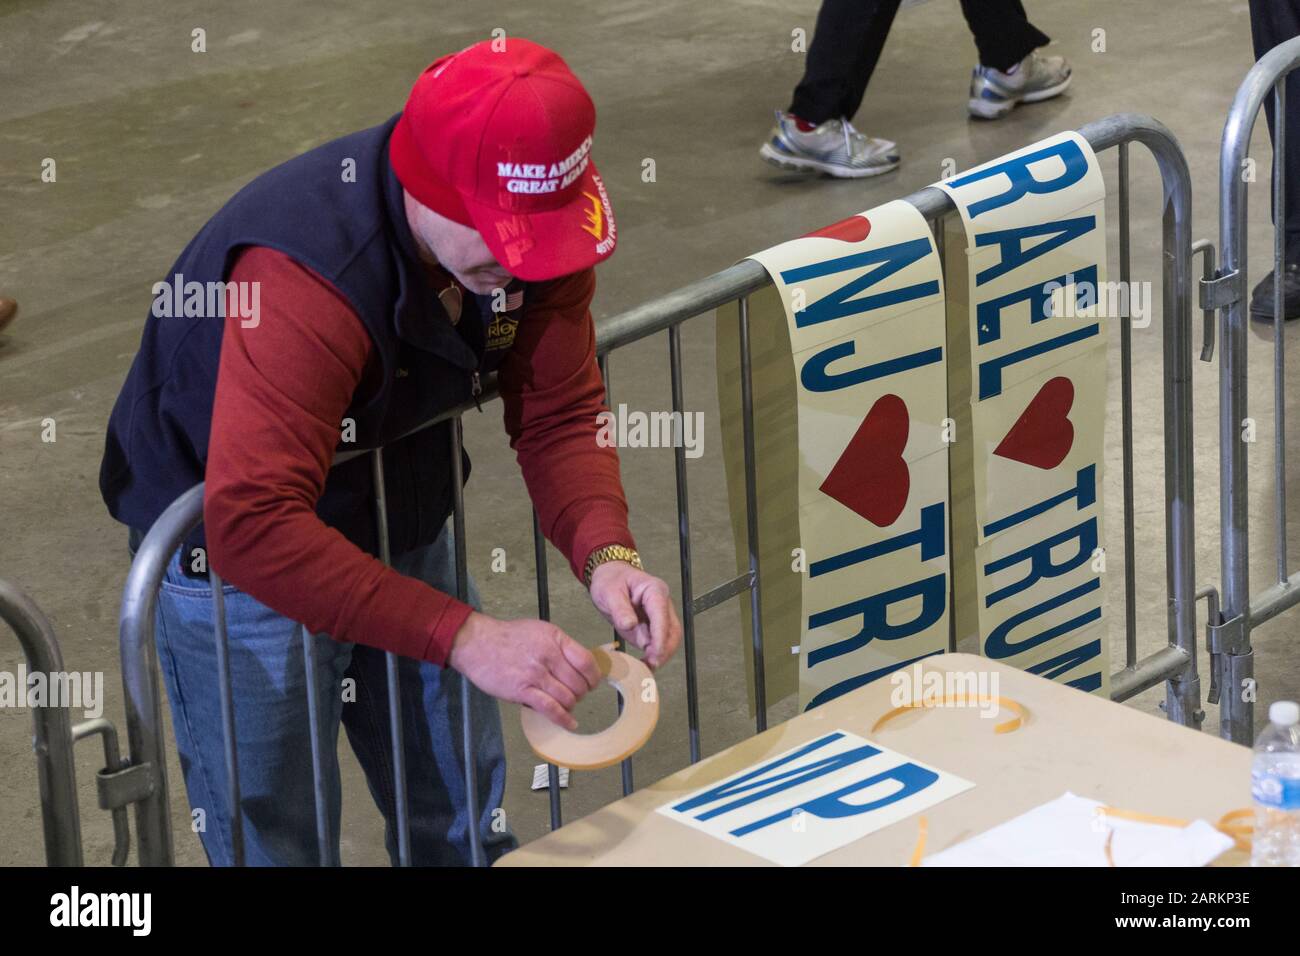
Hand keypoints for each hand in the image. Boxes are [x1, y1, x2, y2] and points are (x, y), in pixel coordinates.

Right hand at [447, 612, 599, 729]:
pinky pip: (551, 709)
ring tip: (566, 705)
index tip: (592, 683)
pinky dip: (564, 719)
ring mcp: (535, 674)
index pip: (586, 661)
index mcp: (555, 639)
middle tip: (575, 695)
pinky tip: (570, 723)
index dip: (594, 677)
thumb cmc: (507, 637)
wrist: (477, 643)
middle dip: (581, 693)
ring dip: (570, 705)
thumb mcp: (540, 630)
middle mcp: (548, 655)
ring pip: (568, 698)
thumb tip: (580, 665)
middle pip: (579, 683)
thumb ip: (560, 646)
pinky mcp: (523, 691)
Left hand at [588, 562, 682, 668]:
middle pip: (673, 630)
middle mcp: (662, 603)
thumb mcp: (609, 592)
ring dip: (661, 654)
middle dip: (664, 650)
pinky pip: (659, 643)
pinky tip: (644, 663)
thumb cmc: (610, 580)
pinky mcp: (653, 626)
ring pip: (670, 639)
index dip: (660, 638)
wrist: (609, 577)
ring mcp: (660, 616)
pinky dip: (654, 655)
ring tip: (646, 667)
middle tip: (650, 665)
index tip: (654, 654)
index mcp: (654, 590)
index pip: (662, 616)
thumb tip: (630, 624)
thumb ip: (620, 609)